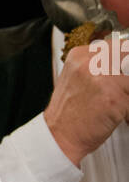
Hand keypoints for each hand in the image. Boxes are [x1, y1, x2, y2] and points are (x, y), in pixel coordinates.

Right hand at [44, 40, 128, 165]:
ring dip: (127, 93)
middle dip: (126, 75)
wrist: (58, 137)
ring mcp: (103, 79)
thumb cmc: (69, 112)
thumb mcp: (77, 78)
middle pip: (128, 57)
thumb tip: (122, 60)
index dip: (124, 59)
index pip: (118, 44)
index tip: (123, 71)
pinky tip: (117, 115)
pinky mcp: (114, 98)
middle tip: (120, 90)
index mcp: (80, 55)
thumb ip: (97, 64)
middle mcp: (90, 63)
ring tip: (117, 104)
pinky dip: (128, 110)